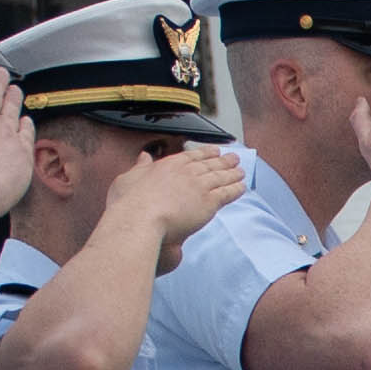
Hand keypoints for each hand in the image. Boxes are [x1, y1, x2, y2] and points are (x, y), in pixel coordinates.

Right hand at [133, 142, 249, 260]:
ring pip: (221, 177)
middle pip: (210, 164)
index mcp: (169, 165)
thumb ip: (139, 167)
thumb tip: (143, 157)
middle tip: (233, 158)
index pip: (192, 156)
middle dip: (223, 161)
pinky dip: (235, 189)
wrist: (140, 219)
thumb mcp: (128, 178)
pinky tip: (242, 187)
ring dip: (232, 173)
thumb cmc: (129, 203)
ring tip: (241, 171)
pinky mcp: (208, 203)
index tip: (214, 151)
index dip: (206, 153)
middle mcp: (187, 172)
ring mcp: (199, 187)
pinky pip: (226, 194)